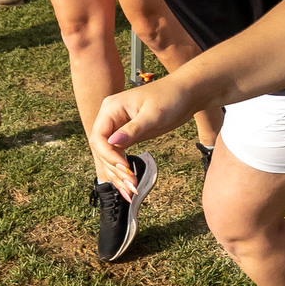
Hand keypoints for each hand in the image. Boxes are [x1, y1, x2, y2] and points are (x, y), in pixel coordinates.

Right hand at [91, 75, 205, 192]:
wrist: (186, 94)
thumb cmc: (170, 97)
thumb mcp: (152, 114)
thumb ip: (133, 129)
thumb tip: (113, 141)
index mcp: (111, 108)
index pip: (98, 137)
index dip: (108, 156)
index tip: (125, 168)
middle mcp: (110, 119)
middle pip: (102, 150)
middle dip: (115, 170)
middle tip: (131, 186)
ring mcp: (118, 128)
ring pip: (109, 157)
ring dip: (118, 175)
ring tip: (131, 192)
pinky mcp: (128, 137)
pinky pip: (119, 156)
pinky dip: (124, 171)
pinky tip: (129, 186)